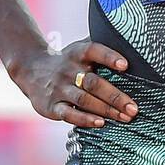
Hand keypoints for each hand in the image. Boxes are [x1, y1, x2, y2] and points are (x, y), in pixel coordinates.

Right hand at [9, 39, 139, 127]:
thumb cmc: (67, 61)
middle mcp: (68, 70)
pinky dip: (84, 119)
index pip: (94, 50)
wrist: (31, 69)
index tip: (125, 65)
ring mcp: (59, 88)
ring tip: (125, 117)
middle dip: (115, 96)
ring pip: (84, 99)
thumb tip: (133, 41)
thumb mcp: (80, 48)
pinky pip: (69, 113)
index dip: (110, 57)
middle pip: (94, 82)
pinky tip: (100, 123)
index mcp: (78, 53)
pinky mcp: (52, 106)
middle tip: (134, 108)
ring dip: (106, 109)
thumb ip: (102, 46)